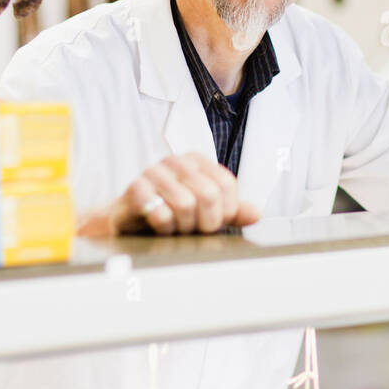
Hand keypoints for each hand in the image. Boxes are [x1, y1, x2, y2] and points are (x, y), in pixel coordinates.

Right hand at [106, 153, 260, 234]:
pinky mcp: (135, 188)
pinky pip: (161, 213)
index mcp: (199, 161)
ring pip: (186, 204)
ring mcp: (155, 171)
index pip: (227, 185)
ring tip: (176, 226)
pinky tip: (159, 226)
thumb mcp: (207, 212)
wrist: (131, 219)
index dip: (224, 211)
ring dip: (183, 226)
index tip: (212, 221)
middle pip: (209, 194)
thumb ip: (234, 212)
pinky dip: (165, 228)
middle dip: (205, 222)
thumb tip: (257, 213)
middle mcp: (178, 161)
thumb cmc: (172, 212)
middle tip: (194, 228)